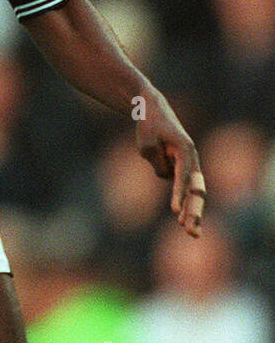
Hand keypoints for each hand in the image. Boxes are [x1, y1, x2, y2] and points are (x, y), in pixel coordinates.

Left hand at [135, 95, 205, 236]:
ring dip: (191, 212)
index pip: (182, 176)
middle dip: (193, 211)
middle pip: (195, 188)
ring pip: (192, 193)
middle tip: (190, 232)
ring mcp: (188, 164)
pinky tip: (173, 199)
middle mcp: (191, 158)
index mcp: (185, 149)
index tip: (174, 210)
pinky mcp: (181, 169)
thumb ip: (157, 162)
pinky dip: (181, 200)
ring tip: (190, 233)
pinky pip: (180, 188)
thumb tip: (166, 177)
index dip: (179, 194)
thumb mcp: (146, 144)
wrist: (152, 110)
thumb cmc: (149, 125)